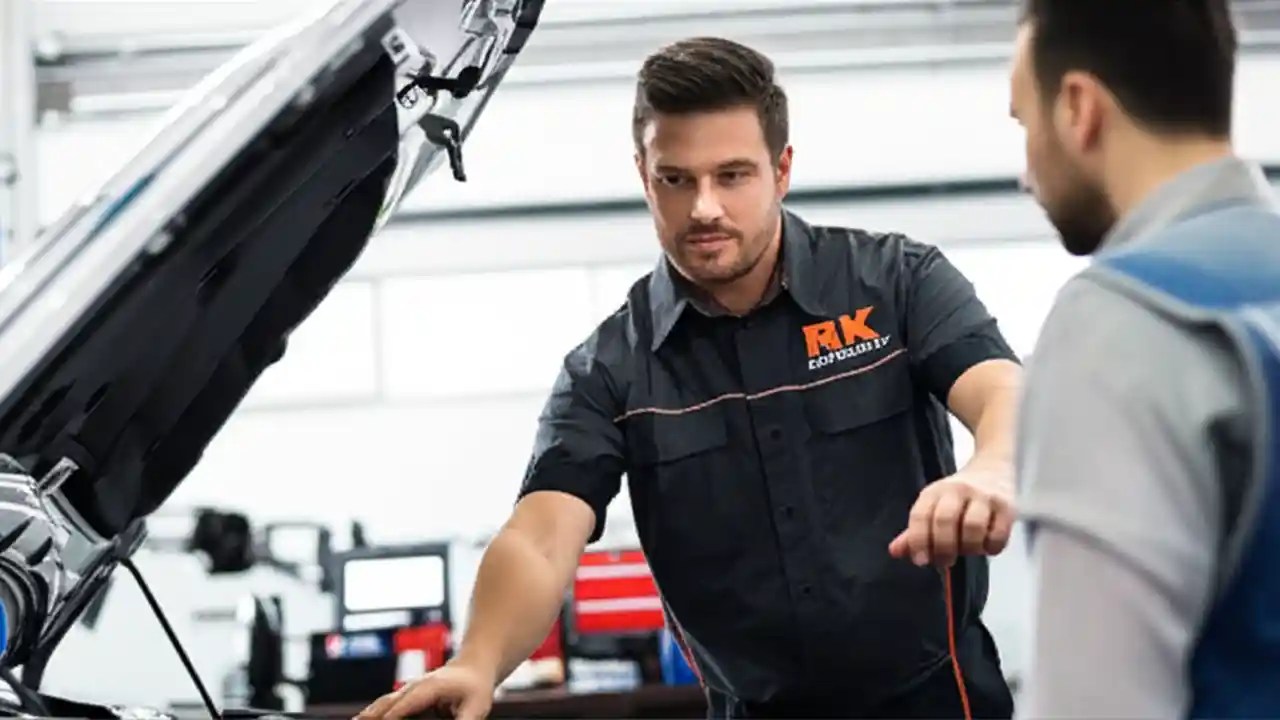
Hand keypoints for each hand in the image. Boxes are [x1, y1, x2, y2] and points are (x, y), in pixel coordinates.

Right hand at [356, 662, 495, 719]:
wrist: (474, 666)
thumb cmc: (476, 687)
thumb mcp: (475, 708)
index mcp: (427, 690)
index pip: (400, 709)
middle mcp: (412, 688)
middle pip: (384, 707)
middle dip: (369, 719)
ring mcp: (407, 691)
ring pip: (381, 706)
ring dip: (367, 717)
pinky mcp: (407, 696)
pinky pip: (385, 707)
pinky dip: (372, 715)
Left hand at [887, 467, 1014, 567]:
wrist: (994, 469)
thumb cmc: (958, 498)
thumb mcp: (933, 507)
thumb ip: (915, 532)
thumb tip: (894, 552)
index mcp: (934, 492)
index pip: (920, 515)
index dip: (918, 541)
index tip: (920, 561)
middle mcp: (958, 490)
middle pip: (944, 521)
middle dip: (942, 548)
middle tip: (945, 562)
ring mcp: (984, 497)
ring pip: (972, 527)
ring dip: (968, 548)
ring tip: (967, 551)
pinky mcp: (1007, 507)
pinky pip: (998, 534)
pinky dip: (990, 547)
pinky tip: (986, 547)